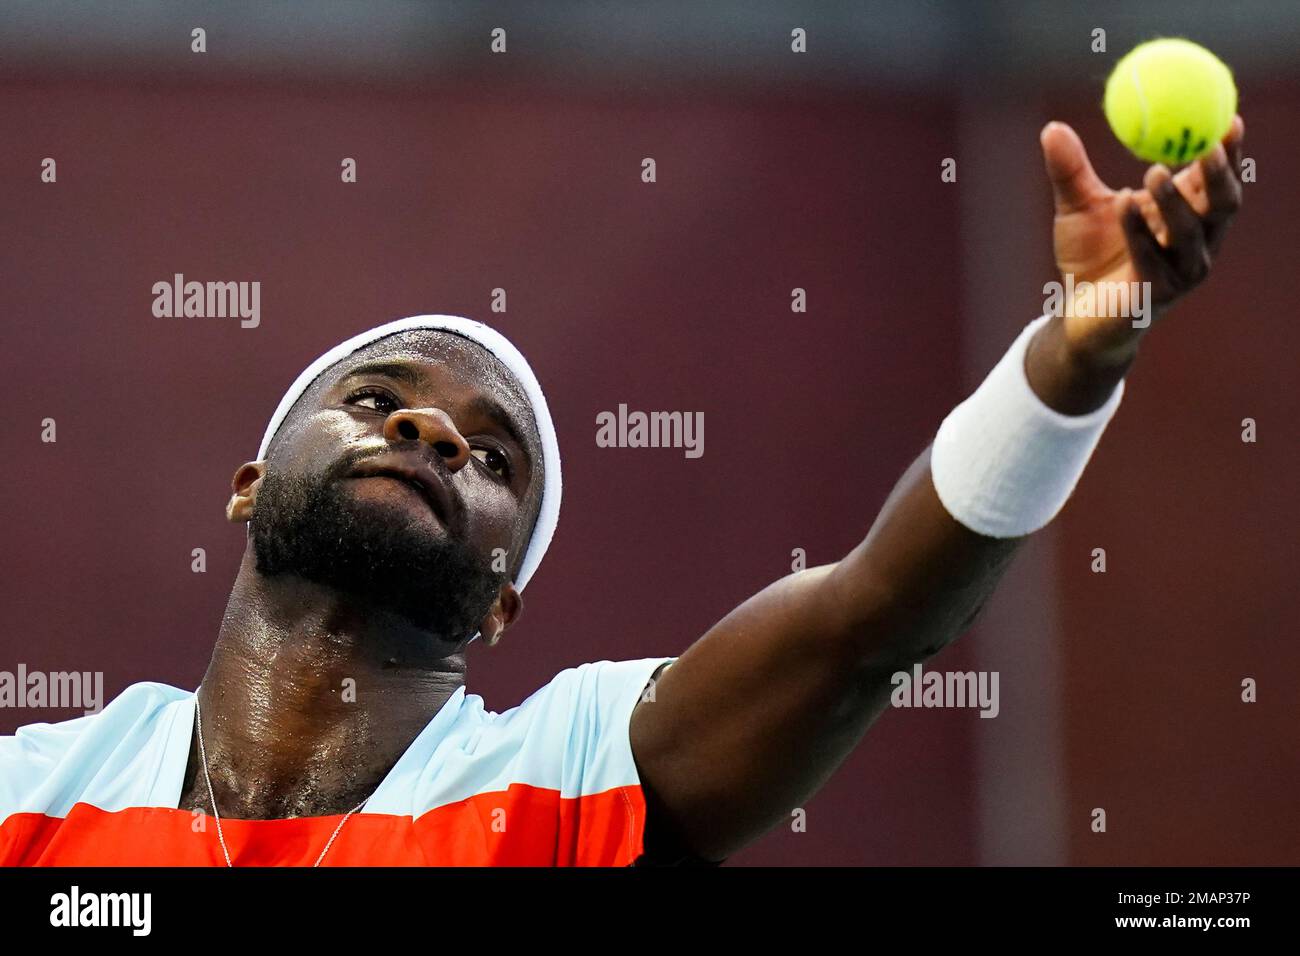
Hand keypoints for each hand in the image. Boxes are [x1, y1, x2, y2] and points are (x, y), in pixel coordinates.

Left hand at [1039, 114, 1244, 366]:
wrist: (1076, 316)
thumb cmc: (1088, 256)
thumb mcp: (1077, 206)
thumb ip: (1070, 170)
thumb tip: (1051, 129)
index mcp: (1188, 213)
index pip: (1218, 179)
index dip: (1227, 151)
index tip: (1227, 119)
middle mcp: (1195, 242)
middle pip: (1223, 203)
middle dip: (1219, 173)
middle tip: (1205, 144)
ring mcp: (1182, 270)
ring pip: (1190, 231)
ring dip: (1175, 199)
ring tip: (1154, 171)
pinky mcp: (1158, 293)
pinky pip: (1151, 257)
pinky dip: (1138, 229)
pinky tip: (1123, 203)